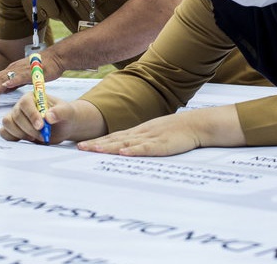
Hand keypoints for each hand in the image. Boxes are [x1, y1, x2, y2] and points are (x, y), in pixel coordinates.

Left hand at [0, 52, 65, 107]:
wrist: (56, 57)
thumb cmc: (44, 66)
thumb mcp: (25, 75)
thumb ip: (15, 82)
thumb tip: (6, 88)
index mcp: (13, 69)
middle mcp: (14, 68)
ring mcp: (21, 69)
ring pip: (4, 79)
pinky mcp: (31, 71)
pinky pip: (19, 77)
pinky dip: (11, 81)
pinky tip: (6, 86)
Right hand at [0, 97, 106, 144]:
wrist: (64, 126)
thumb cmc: (65, 116)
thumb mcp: (67, 112)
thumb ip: (60, 112)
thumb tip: (48, 117)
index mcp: (32, 97)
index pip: (25, 103)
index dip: (31, 115)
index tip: (41, 126)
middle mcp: (21, 106)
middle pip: (16, 116)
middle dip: (29, 129)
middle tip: (43, 135)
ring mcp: (15, 117)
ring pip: (8, 124)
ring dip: (21, 134)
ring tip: (36, 137)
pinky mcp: (13, 128)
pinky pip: (4, 132)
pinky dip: (13, 138)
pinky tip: (27, 139)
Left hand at [76, 105, 245, 156]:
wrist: (197, 124)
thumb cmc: (175, 132)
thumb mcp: (155, 135)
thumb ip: (140, 142)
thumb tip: (124, 151)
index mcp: (139, 132)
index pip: (114, 137)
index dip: (97, 142)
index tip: (80, 146)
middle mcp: (141, 133)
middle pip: (115, 139)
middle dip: (97, 144)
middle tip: (79, 148)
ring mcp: (151, 138)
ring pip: (127, 143)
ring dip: (110, 147)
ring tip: (94, 149)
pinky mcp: (163, 144)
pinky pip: (146, 148)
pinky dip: (134, 150)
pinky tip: (124, 152)